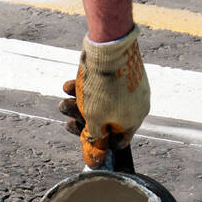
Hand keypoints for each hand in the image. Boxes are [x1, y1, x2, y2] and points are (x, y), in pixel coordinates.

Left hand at [59, 27, 150, 167]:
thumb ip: (94, 137)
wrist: (108, 46)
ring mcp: (131, 86)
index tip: (86, 140)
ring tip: (65, 98)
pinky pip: (104, 84)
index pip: (119, 140)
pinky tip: (69, 85)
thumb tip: (95, 155)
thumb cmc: (102, 87)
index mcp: (134, 120)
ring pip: (102, 101)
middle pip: (107, 120)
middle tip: (68, 119)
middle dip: (84, 119)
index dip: (101, 142)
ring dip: (80, 102)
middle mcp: (136, 105)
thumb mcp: (94, 118)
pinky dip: (87, 86)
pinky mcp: (123, 70)